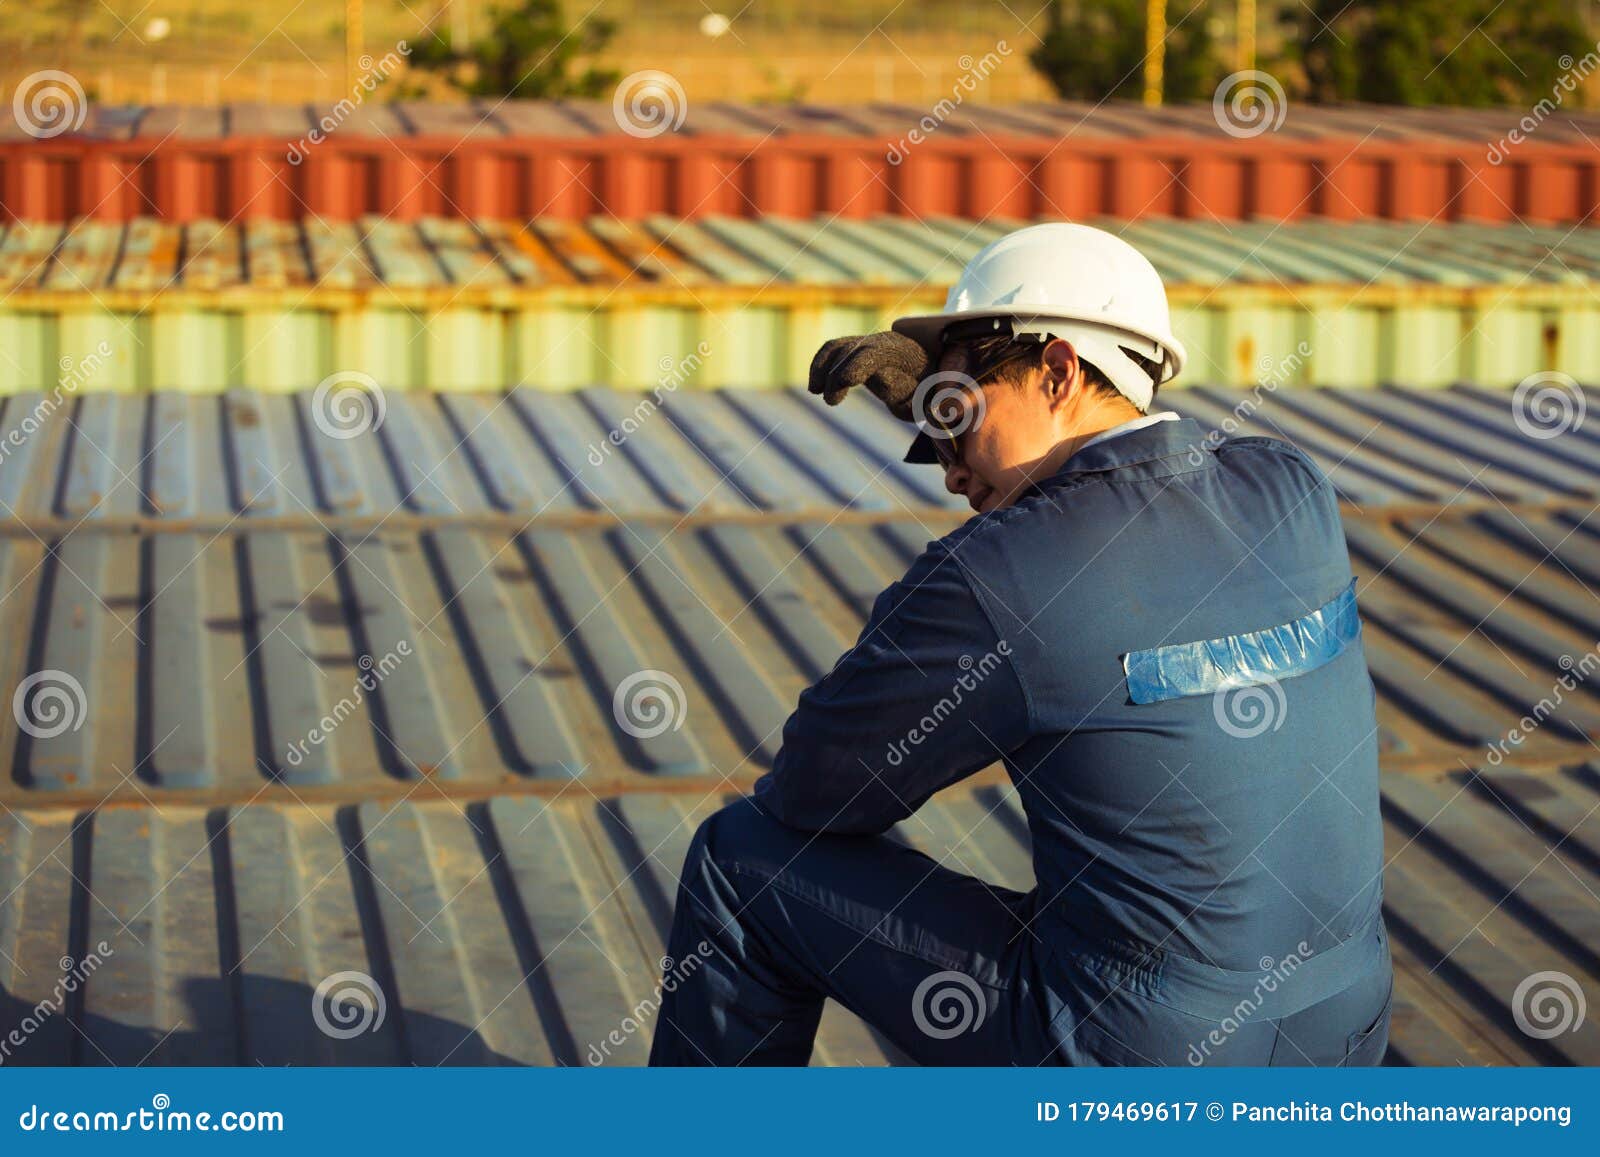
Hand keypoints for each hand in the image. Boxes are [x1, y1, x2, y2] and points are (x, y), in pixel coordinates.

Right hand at [807, 331, 931, 420]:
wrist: (931, 374)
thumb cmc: (926, 391)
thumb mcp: (918, 394)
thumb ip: (899, 386)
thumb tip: (877, 375)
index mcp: (901, 351)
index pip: (871, 354)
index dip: (851, 370)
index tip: (838, 393)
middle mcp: (882, 340)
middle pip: (849, 349)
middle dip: (834, 374)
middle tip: (830, 401)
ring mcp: (869, 341)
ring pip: (837, 346)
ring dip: (821, 367)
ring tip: (815, 391)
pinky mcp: (858, 348)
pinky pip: (834, 350)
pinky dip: (821, 365)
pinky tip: (816, 387)